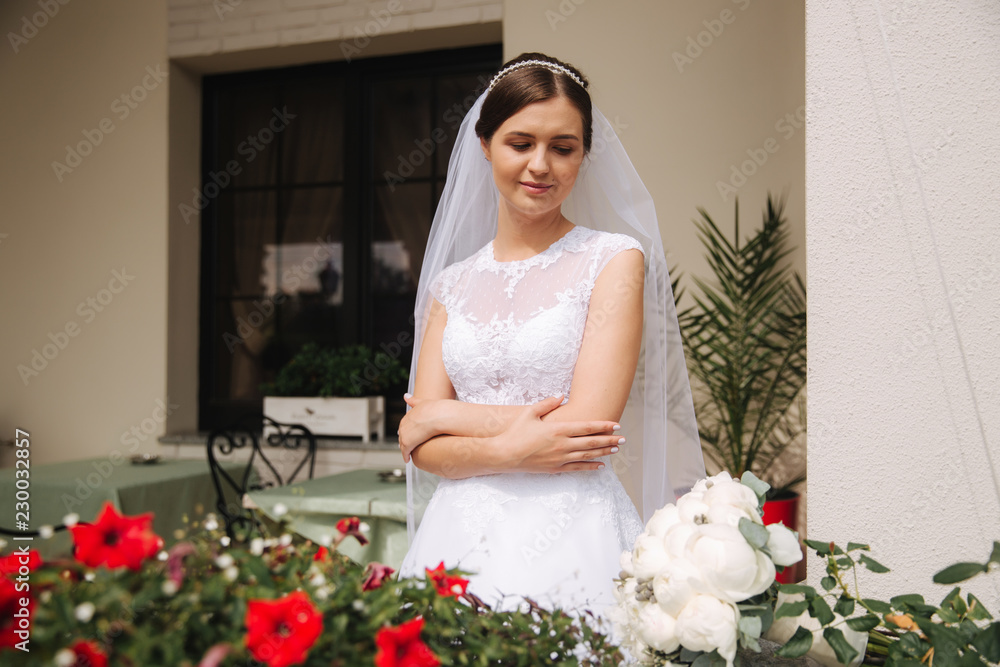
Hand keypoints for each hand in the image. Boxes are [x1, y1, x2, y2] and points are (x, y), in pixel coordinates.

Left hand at [398, 394, 443, 462]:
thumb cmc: (435, 409)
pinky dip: (406, 456)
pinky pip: (405, 452)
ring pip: (402, 444)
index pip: (404, 426)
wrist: (439, 415)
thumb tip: (405, 395)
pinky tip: (407, 459)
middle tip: (409, 447)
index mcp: (407, 416)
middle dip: (405, 441)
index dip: (408, 432)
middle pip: (402, 436)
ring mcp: (404, 434)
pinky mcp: (407, 443)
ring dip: (405, 450)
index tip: (411, 436)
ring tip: (408, 454)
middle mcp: (403, 425)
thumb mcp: (422, 402)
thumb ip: (413, 400)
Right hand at [488, 395, 623, 473]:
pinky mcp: (555, 468)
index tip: (616, 425)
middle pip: (592, 442)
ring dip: (604, 452)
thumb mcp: (530, 413)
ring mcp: (560, 458)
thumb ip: (548, 403)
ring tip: (616, 450)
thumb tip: (562, 395)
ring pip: (588, 455)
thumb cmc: (515, 432)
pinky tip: (600, 466)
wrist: (504, 454)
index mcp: (558, 429)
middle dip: (610, 440)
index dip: (604, 426)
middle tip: (623, 439)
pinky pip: (577, 468)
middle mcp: (562, 444)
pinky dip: (590, 467)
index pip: (587, 427)